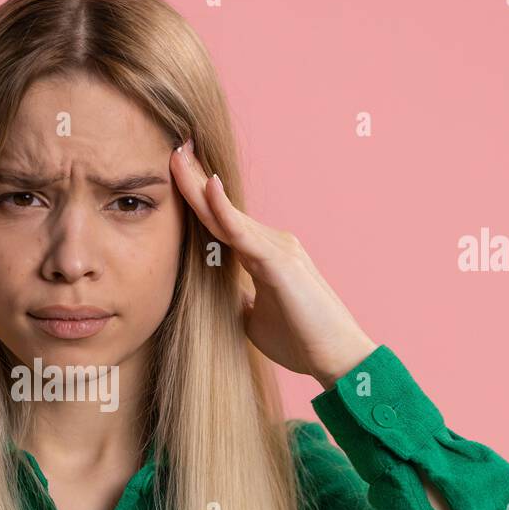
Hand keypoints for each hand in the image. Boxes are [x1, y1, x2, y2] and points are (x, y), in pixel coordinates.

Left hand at [169, 139, 377, 388]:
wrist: (336, 359)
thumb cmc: (301, 340)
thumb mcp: (255, 320)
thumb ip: (238, 301)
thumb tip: (220, 299)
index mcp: (263, 256)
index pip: (221, 223)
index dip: (197, 200)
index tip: (175, 175)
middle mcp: (272, 243)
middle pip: (222, 210)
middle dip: (193, 179)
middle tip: (172, 150)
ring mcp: (278, 248)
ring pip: (228, 215)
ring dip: (199, 186)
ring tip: (176, 157)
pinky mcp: (281, 261)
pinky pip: (244, 233)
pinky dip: (224, 211)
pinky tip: (206, 187)